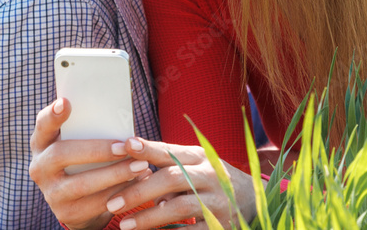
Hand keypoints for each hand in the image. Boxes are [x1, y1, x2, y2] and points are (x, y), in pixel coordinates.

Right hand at [29, 99, 151, 229]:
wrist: (77, 201)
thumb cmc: (83, 160)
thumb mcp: (78, 142)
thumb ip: (87, 128)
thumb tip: (117, 114)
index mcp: (41, 143)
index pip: (42, 125)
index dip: (52, 115)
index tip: (66, 103)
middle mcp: (40, 167)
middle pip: (61, 154)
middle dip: (96, 150)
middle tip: (124, 147)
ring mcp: (51, 192)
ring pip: (81, 184)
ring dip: (114, 175)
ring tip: (141, 166)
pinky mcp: (66, 213)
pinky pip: (94, 204)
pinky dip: (118, 193)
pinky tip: (136, 183)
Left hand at [106, 137, 256, 229]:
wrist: (253, 201)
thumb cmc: (211, 179)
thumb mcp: (195, 164)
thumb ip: (167, 162)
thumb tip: (133, 163)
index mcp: (200, 157)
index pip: (170, 151)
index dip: (147, 149)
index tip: (124, 146)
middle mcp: (210, 176)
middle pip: (171, 179)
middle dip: (139, 191)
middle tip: (113, 203)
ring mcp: (217, 201)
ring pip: (179, 208)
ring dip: (149, 217)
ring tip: (125, 225)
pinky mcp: (221, 226)